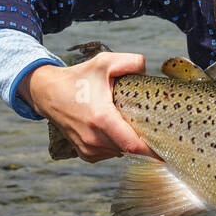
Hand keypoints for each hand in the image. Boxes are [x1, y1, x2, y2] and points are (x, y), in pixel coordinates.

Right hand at [19, 52, 159, 163]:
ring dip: (128, 141)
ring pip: (121, 152)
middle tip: (153, 127)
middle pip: (130, 149)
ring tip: (127, 122)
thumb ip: (131, 62)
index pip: (134, 145)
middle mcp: (94, 139)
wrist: (47, 93)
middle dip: (143, 140)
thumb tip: (149, 73)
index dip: (153, 151)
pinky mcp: (85, 154)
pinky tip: (114, 129)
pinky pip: (110, 153)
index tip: (168, 149)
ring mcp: (88, 149)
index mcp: (101, 119)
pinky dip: (116, 145)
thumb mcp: (104, 62)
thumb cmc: (78, 78)